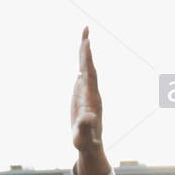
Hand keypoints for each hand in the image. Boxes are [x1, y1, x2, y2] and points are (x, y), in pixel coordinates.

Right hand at [71, 27, 102, 153]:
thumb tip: (90, 117)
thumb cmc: (86, 142)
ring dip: (85, 52)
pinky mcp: (83, 95)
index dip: (88, 59)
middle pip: (89, 66)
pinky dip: (82, 63)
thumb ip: (86, 126)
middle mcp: (91, 92)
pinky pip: (83, 74)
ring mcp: (87, 92)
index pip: (89, 74)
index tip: (86, 43)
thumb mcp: (84, 136)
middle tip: (86, 28)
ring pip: (86, 68)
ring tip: (84, 35)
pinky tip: (82, 55)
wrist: (90, 145)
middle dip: (86, 48)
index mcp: (91, 98)